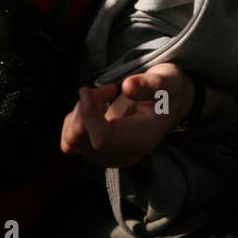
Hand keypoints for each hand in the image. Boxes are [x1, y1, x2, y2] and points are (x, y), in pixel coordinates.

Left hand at [60, 62, 193, 167]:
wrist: (169, 104)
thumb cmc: (168, 90)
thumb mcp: (167, 80)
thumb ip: (151, 83)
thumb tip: (128, 87)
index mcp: (142, 140)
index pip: (101, 140)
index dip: (88, 113)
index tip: (90, 89)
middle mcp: (123, 155)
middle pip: (81, 138)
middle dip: (84, 107)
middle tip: (107, 89)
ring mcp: (108, 157)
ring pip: (71, 139)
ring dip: (79, 112)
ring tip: (102, 97)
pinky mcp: (97, 154)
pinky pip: (69, 142)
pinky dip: (74, 121)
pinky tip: (94, 109)